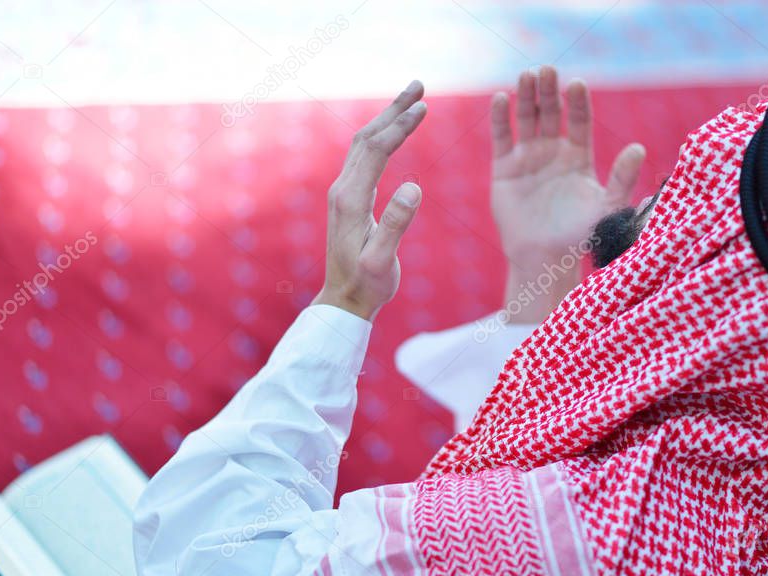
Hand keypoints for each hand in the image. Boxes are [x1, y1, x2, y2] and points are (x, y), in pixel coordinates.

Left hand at [312, 81, 427, 320]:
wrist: (344, 299)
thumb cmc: (366, 284)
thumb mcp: (382, 260)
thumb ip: (397, 224)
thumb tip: (414, 187)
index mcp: (351, 200)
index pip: (376, 150)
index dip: (400, 127)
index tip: (425, 107)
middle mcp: (342, 189)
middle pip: (367, 137)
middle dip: (394, 109)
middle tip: (419, 84)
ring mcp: (342, 193)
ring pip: (363, 144)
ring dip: (386, 119)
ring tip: (411, 99)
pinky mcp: (348, 199)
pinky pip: (363, 157)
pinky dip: (381, 136)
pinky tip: (393, 132)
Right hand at [491, 67, 644, 321]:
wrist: (544, 259)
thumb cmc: (579, 236)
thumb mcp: (606, 207)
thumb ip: (622, 178)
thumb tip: (639, 148)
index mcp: (579, 155)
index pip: (578, 120)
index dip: (577, 102)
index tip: (576, 85)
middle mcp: (553, 151)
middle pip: (551, 112)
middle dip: (549, 90)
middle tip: (546, 69)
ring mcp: (528, 157)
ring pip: (526, 118)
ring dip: (526, 96)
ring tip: (526, 75)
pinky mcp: (505, 168)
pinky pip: (502, 137)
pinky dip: (500, 118)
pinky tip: (502, 98)